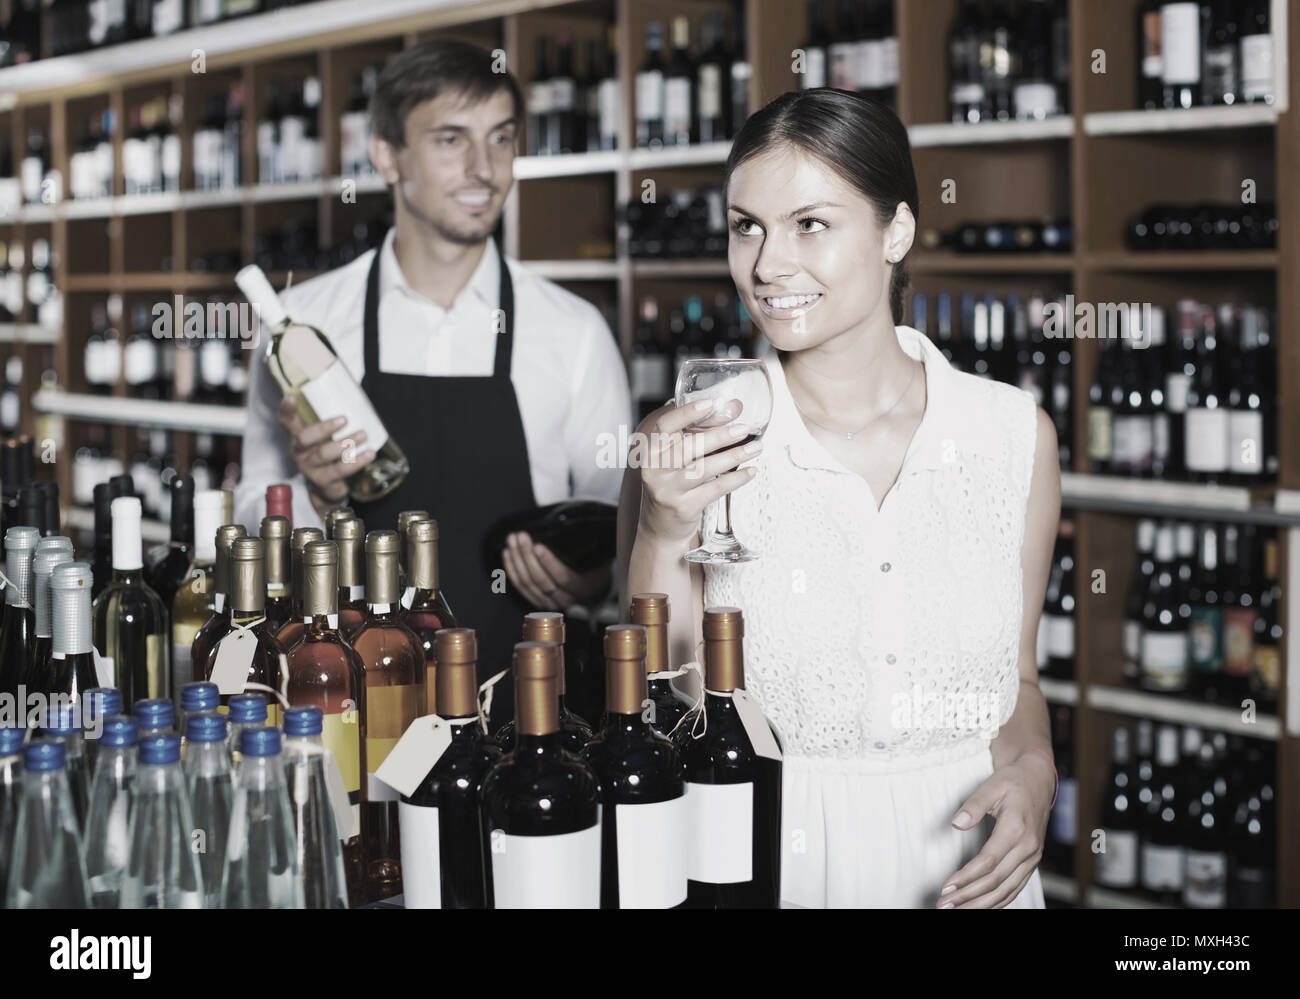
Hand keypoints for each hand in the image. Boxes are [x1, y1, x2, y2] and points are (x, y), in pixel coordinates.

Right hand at [277, 394, 376, 516]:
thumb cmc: (327, 451)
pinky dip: (357, 461)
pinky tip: (370, 453)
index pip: (286, 420)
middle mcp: (299, 451)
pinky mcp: (323, 481)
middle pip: (304, 438)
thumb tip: (354, 396)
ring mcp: (309, 468)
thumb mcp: (325, 436)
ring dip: (346, 443)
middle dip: (324, 428)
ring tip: (363, 434)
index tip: (291, 397)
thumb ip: (331, 419)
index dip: (286, 409)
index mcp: (297, 435)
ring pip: (323, 454)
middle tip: (345, 419)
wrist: (328, 486)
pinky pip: (340, 470)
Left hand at [501, 532, 610, 610]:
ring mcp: (550, 603)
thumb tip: (567, 530)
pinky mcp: (538, 601)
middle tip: (520, 536)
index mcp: (582, 588)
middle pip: (540, 580)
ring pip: (527, 584)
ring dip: (516, 560)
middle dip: (526, 556)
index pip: (563, 577)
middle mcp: (565, 599)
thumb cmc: (595, 568)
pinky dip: (512, 570)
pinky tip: (507, 554)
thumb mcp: (598, 559)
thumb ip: (584, 549)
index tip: (538, 545)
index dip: (548, 562)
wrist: (594, 588)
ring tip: (512, 540)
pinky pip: (520, 587)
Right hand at [636, 397, 761, 544]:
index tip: (710, 404)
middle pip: (688, 446)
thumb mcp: (675, 459)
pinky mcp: (683, 507)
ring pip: (704, 468)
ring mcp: (668, 490)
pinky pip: (714, 489)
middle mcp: (655, 470)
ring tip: (755, 447)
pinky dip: (735, 479)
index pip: (665, 426)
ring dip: (734, 456)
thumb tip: (733, 407)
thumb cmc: (672, 486)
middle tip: (743, 428)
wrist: (660, 528)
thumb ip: (698, 433)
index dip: (687, 413)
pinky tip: (750, 472)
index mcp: (651, 452)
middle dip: (720, 435)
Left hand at [936, 752, 1054, 907]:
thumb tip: (957, 823)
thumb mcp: (991, 786)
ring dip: (981, 904)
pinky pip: (1015, 888)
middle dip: (968, 897)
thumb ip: (973, 805)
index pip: (988, 862)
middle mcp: (1028, 848)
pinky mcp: (1031, 862)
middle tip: (944, 905)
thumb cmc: (1013, 783)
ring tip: (957, 911)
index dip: (966, 877)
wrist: (1039, 782)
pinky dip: (998, 901)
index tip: (946, 887)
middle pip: (996, 881)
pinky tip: (981, 907)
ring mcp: (1032, 858)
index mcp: (1017, 829)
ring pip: (1006, 890)